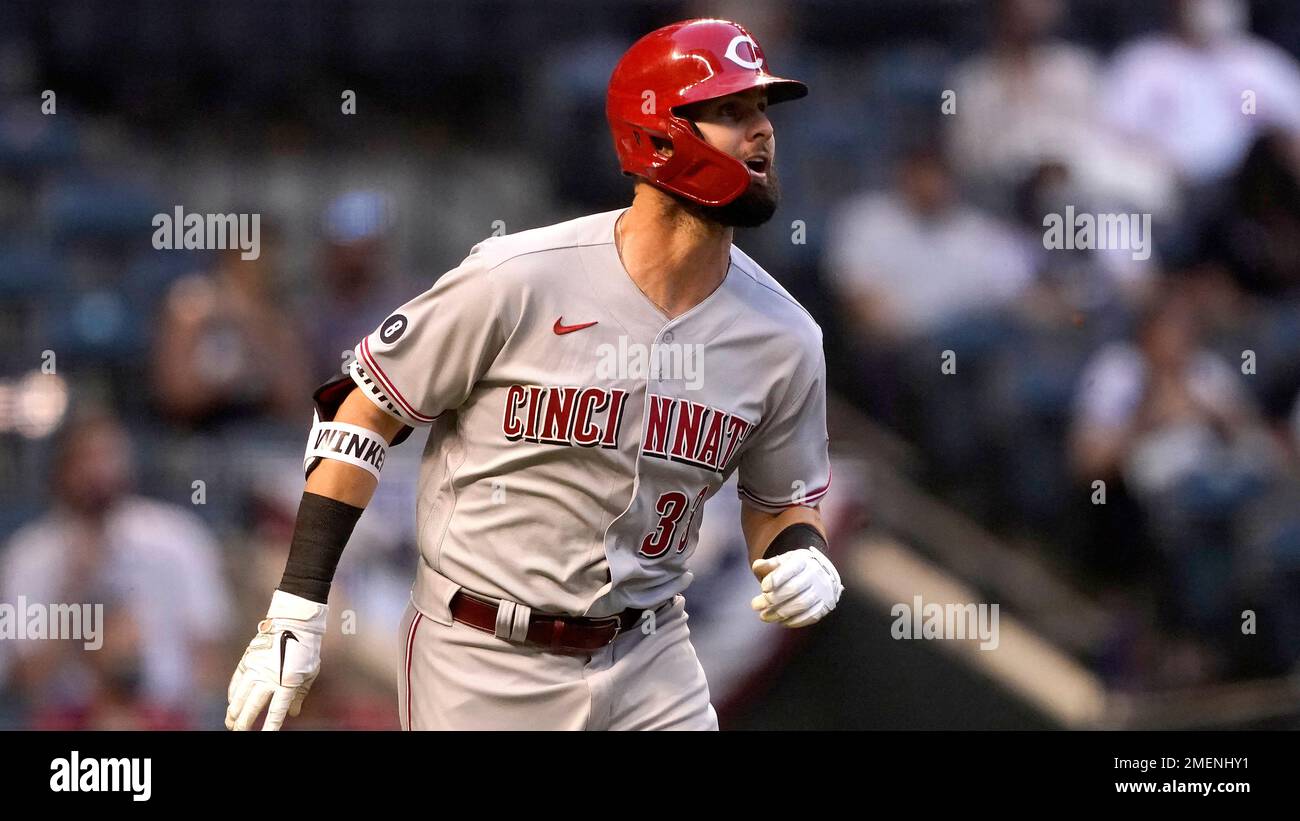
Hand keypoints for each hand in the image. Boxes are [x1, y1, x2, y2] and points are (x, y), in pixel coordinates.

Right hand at [226, 590, 326, 730]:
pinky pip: (236, 681)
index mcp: (287, 683)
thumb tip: (293, 713)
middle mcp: (269, 678)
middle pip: (253, 706)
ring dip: (234, 711)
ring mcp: (256, 668)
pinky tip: (231, 702)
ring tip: (231, 722)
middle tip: (239, 732)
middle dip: (245, 722)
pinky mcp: (247, 660)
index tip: (265, 736)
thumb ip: (301, 694)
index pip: (276, 711)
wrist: (293, 622)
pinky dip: (233, 693)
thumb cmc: (306, 649)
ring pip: (240, 696)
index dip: (270, 726)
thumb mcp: (310, 672)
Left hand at [750, 546, 843, 627]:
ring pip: (801, 604)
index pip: (790, 568)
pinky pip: (810, 616)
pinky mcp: (825, 605)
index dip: (776, 579)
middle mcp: (816, 574)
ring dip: (780, 613)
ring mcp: (822, 590)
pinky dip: (794, 621)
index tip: (763, 588)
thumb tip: (757, 566)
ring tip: (764, 616)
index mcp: (803, 560)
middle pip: (794, 588)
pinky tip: (781, 621)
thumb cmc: (795, 569)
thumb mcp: (782, 561)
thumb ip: (768, 564)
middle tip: (756, 605)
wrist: (820, 575)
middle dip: (773, 599)